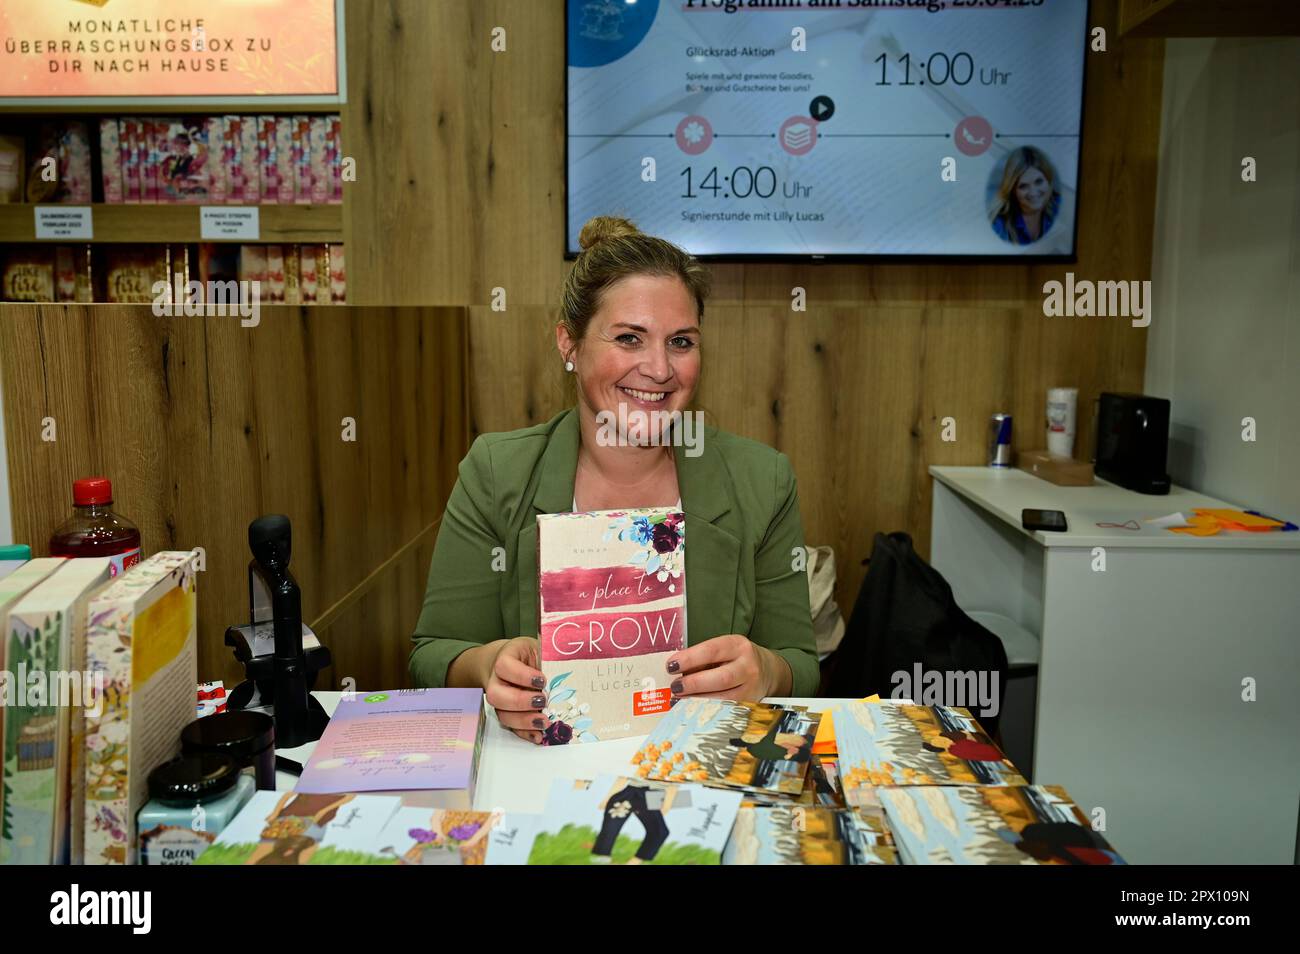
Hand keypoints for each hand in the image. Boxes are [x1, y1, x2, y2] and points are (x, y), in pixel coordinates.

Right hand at [483, 637, 547, 744]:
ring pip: (502, 714)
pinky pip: (511, 726)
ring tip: (544, 722)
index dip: (522, 675)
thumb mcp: (537, 647)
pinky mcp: (507, 712)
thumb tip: (570, 665)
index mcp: (505, 658)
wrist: (512, 661)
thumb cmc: (528, 654)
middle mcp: (496, 680)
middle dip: (520, 702)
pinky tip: (538, 735)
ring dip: (523, 721)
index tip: (542, 680)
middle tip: (542, 701)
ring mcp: (500, 698)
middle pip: (497, 695)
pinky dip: (525, 733)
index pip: (504, 666)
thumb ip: (546, 655)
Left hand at [664, 635, 790, 701]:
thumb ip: (701, 659)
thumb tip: (675, 672)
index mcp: (738, 646)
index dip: (690, 659)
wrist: (767, 671)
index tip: (671, 666)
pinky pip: (727, 710)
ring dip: (698, 701)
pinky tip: (692, 710)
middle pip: (721, 678)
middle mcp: (748, 666)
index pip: (712, 651)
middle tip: (675, 687)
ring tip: (679, 700)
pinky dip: (707, 711)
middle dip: (694, 684)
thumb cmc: (735, 658)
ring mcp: (752, 688)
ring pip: (725, 698)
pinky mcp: (750, 705)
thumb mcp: (722, 650)